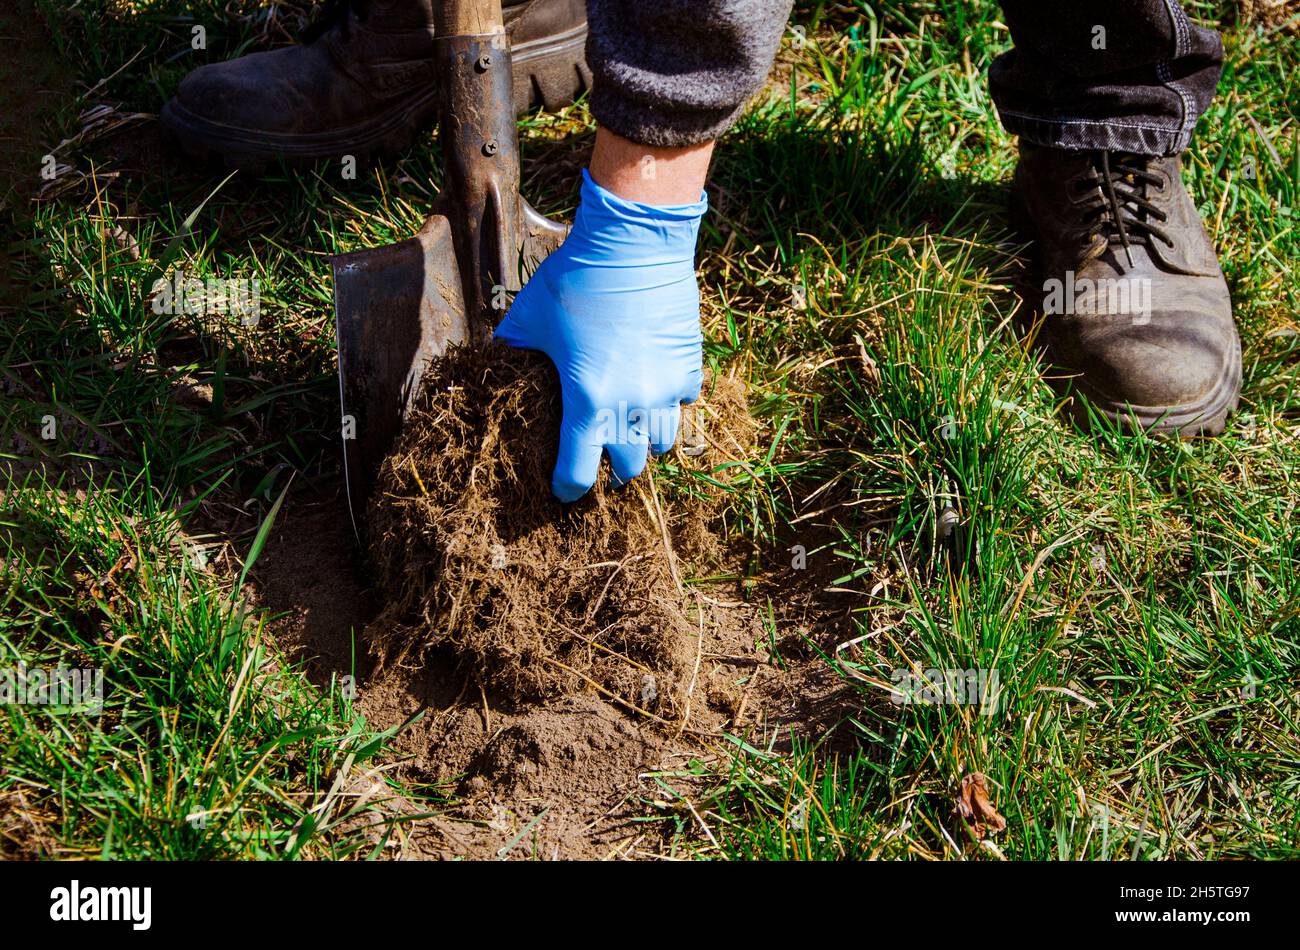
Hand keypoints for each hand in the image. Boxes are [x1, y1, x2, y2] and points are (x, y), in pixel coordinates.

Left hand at [494, 168, 706, 501]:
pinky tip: (656, 390)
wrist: (634, 244)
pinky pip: (683, 402)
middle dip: (613, 470)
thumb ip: (512, 351)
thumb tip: (495, 365)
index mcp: (587, 401)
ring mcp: (666, 388)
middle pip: (629, 467)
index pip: (578, 472)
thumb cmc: (576, 281)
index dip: (567, 488)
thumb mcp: (530, 318)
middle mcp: (631, 405)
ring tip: (632, 431)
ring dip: (644, 442)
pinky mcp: (688, 366)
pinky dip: (670, 403)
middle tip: (602, 461)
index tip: (562, 492)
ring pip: (662, 441)